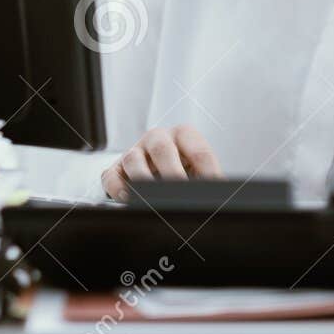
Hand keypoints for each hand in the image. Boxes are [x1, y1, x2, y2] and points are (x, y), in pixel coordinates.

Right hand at [101, 125, 222, 199]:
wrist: (157, 168)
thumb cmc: (183, 168)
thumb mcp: (199, 169)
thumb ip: (208, 179)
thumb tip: (222, 193)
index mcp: (184, 135)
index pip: (198, 151)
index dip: (208, 171)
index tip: (213, 188)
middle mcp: (158, 139)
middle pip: (163, 148)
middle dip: (172, 171)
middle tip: (180, 190)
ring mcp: (135, 152)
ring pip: (133, 158)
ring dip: (142, 178)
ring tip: (151, 196)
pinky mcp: (116, 169)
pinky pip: (111, 176)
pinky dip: (117, 187)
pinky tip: (128, 198)